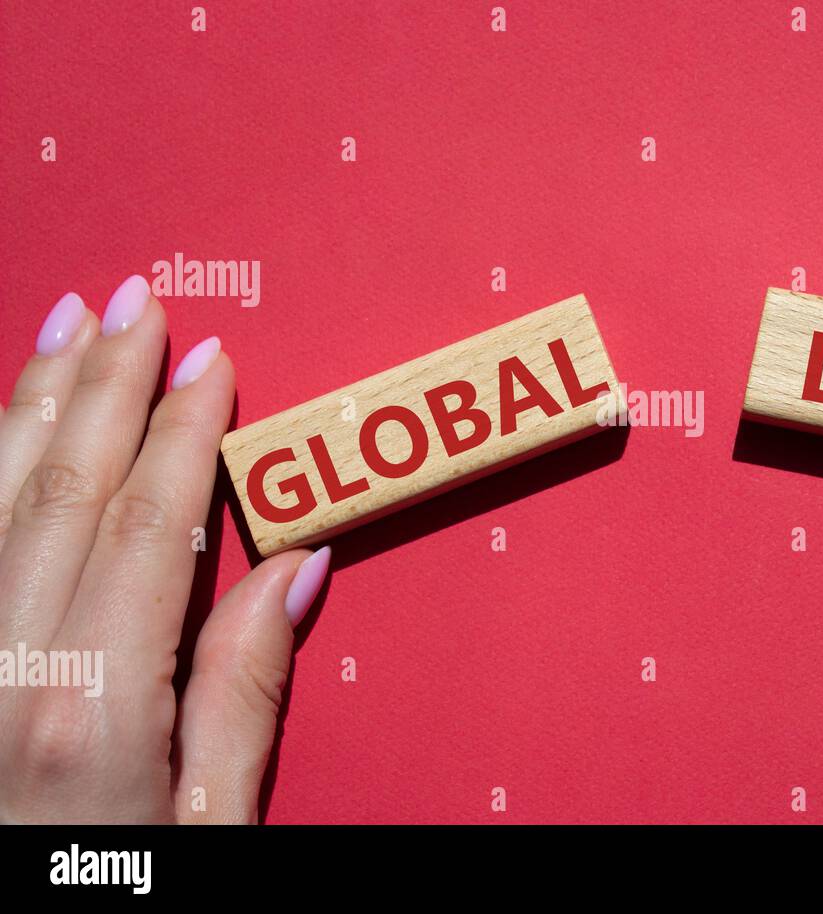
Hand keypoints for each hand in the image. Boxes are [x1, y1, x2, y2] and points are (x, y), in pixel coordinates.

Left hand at [0, 276, 330, 822]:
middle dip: (107, 383)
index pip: (151, 522)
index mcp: (91, 703)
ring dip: (34, 398)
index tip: (213, 363)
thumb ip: (243, 692)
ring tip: (68, 322)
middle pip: (65, 486)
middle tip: (139, 300)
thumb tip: (291, 568)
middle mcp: (2, 665)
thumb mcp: (207, 825)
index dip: (185, 432)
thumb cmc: (113, 893)